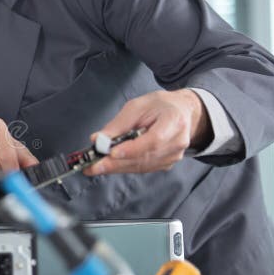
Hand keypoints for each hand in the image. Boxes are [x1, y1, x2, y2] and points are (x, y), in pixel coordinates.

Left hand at [84, 89, 211, 175]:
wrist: (181, 112)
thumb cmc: (159, 106)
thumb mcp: (137, 106)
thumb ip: (118, 124)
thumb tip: (98, 139)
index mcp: (174, 121)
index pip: (154, 140)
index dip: (132, 149)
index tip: (111, 153)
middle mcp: (177, 142)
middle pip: (145, 157)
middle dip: (116, 163)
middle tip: (93, 166)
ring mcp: (173, 155)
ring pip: (142, 166)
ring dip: (117, 168)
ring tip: (95, 167)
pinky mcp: (166, 163)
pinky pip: (143, 168)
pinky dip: (124, 167)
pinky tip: (109, 166)